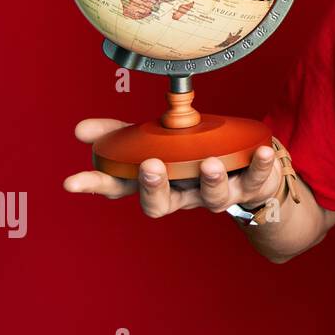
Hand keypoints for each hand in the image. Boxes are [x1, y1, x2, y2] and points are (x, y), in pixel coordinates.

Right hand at [63, 118, 282, 218]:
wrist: (246, 171)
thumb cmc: (193, 155)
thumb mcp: (156, 141)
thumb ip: (121, 134)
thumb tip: (81, 130)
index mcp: (158, 182)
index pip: (121, 188)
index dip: (97, 185)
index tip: (71, 182)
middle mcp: (184, 195)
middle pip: (163, 203)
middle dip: (155, 187)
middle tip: (150, 166)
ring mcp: (217, 194)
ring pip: (211, 197)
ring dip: (209, 180)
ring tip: (209, 163)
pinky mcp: (249, 186)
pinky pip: (256, 179)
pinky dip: (260, 166)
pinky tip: (263, 152)